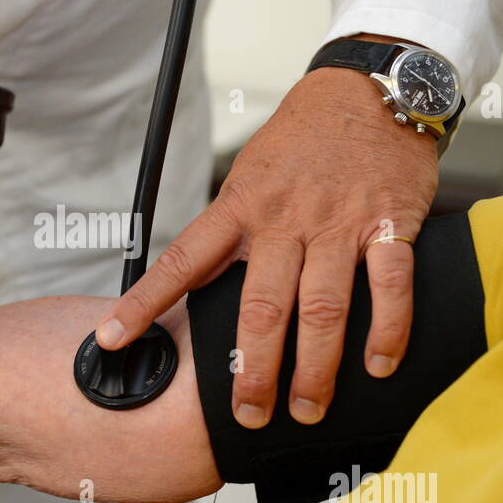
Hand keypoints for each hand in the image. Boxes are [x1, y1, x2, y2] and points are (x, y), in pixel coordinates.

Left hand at [95, 37, 438, 427]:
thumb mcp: (250, 175)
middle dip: (251, 369)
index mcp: (239, 207)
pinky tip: (378, 365)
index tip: (112, 340)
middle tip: (247, 415)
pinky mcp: (389, 223)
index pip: (181, 261)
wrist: (371, 87)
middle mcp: (284, 218)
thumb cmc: (306, 136)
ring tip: (308, 410)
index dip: (144, 303)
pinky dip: (386, 330)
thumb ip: (231, 230)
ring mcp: (337, 223)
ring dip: (315, 368)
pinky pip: (390, 285)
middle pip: (260, 305)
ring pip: (322, 306)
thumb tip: (198, 285)